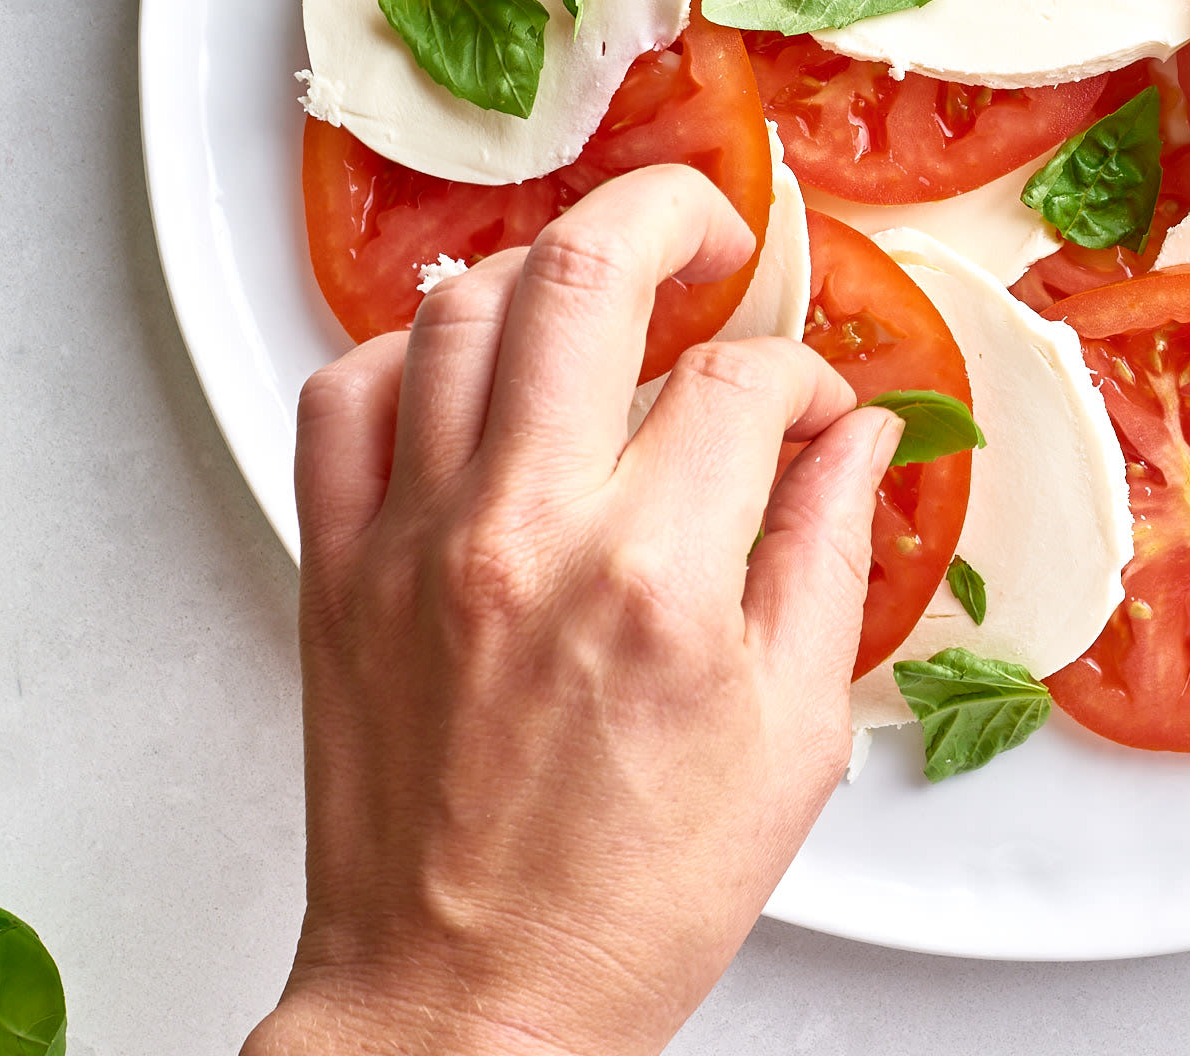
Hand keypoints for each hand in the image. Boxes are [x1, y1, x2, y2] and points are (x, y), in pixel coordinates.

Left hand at [242, 165, 898, 1055]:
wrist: (466, 1008)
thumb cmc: (631, 901)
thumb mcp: (791, 738)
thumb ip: (825, 557)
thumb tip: (854, 434)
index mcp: (657, 579)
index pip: (744, 379)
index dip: (802, 370)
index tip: (814, 405)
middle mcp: (525, 531)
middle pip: (589, 269)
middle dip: (672, 212)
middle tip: (712, 236)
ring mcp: (413, 541)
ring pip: (458, 306)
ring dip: (545, 275)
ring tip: (598, 305)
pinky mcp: (334, 570)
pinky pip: (340, 397)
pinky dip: (403, 354)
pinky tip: (467, 381)